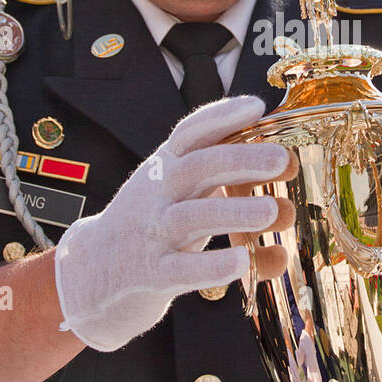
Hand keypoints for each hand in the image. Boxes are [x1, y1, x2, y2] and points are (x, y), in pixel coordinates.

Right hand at [54, 95, 294, 351]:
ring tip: (274, 211)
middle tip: (282, 159)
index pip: (190, 134)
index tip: (257, 106)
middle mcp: (156, 194)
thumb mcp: (179, 197)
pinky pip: (182, 270)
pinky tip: (244, 262)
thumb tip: (290, 206)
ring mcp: (150, 234)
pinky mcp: (149, 275)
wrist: (91, 274)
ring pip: (191, 217)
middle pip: (196, 167)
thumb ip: (229, 196)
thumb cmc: (152, 227)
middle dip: (241, 160)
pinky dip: (212, 265)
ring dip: (234, 212)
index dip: (222, 117)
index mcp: (165, 167)